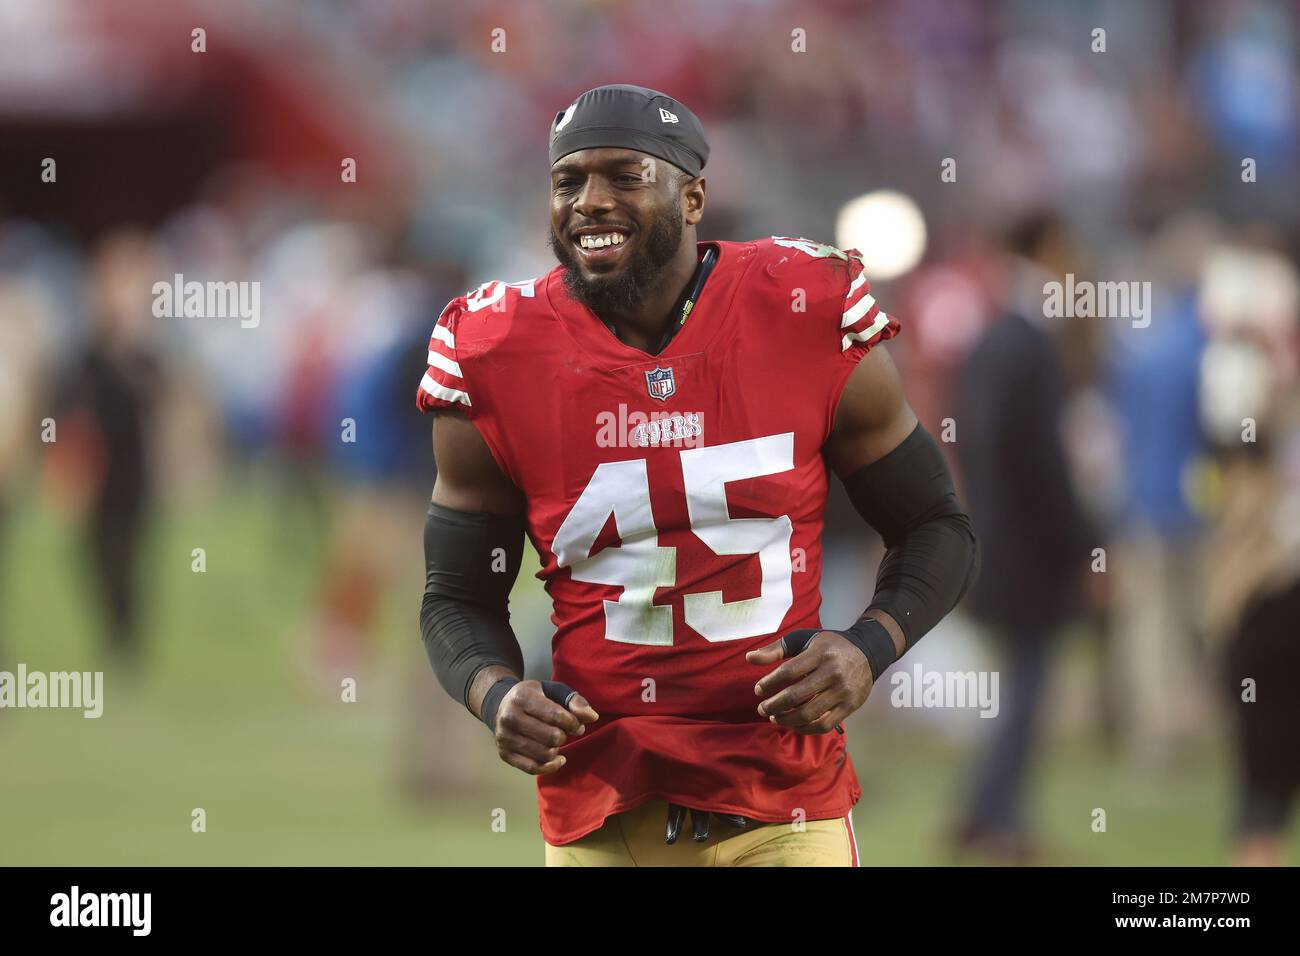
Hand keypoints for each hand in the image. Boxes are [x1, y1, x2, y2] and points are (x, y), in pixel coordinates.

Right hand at [493, 680, 598, 774]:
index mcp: (522, 697)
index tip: (577, 724)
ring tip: (556, 741)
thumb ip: (574, 701)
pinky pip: (532, 768)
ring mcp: (504, 737)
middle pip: (551, 737)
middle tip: (564, 732)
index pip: (556, 715)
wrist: (501, 706)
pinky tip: (558, 759)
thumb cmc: (534, 697)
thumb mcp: (553, 691)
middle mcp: (509, 717)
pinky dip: (550, 767)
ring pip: (543, 754)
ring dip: (557, 750)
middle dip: (564, 736)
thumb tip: (592, 717)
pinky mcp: (504, 754)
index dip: (574, 723)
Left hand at [747, 630, 872, 733]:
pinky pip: (824, 725)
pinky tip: (793, 724)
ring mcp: (843, 692)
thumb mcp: (803, 639)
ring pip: (809, 714)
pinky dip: (805, 729)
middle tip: (762, 708)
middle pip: (796, 696)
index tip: (758, 690)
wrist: (868, 652)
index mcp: (820, 654)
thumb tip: (749, 658)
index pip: (789, 671)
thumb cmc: (829, 646)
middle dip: (774, 705)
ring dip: (787, 720)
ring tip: (775, 717)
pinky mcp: (850, 706)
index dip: (770, 683)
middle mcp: (833, 673)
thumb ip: (776, 649)